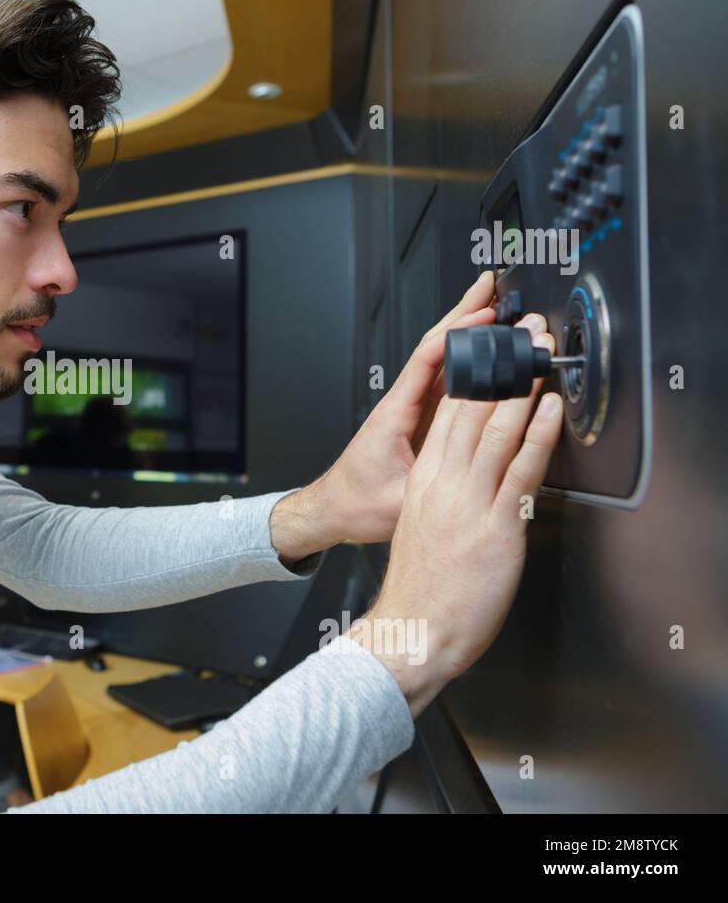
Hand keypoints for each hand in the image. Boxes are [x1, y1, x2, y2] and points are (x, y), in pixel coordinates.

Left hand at [270, 272, 507, 560]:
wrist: (332, 509)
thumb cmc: (356, 503)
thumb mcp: (398, 499)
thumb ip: (432, 483)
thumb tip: (468, 474)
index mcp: (395, 415)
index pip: (428, 360)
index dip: (457, 334)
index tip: (483, 313)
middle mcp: (400, 404)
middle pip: (435, 349)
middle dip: (461, 315)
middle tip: (488, 287)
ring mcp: (408, 409)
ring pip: (439, 362)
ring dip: (463, 333)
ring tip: (490, 307)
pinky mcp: (414, 419)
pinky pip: (442, 382)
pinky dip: (462, 361)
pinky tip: (481, 351)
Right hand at [351, 327, 564, 716]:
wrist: (413, 629)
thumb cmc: (420, 589)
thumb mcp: (421, 528)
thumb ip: (444, 498)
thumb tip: (468, 480)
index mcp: (424, 480)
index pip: (447, 414)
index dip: (472, 375)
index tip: (489, 347)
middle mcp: (443, 483)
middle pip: (472, 411)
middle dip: (500, 367)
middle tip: (522, 334)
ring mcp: (469, 501)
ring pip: (497, 430)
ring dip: (524, 388)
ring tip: (542, 357)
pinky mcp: (496, 524)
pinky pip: (521, 467)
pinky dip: (538, 433)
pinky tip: (551, 409)